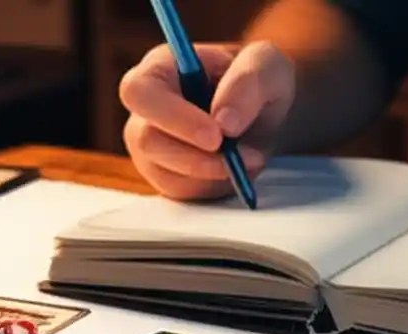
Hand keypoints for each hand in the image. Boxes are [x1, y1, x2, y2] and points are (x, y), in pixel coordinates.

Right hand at [120, 41, 294, 200]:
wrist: (266, 114)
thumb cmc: (260, 81)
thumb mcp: (268, 66)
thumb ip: (248, 82)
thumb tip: (224, 122)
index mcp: (160, 68)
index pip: (139, 92)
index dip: (172, 117)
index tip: (216, 136)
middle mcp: (145, 109)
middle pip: (146, 140)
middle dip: (195, 156)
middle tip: (238, 158)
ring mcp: (151, 146)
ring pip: (164, 173)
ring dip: (211, 174)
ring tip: (250, 158)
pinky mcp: (165, 175)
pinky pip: (180, 192)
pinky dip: (213, 187)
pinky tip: (236, 170)